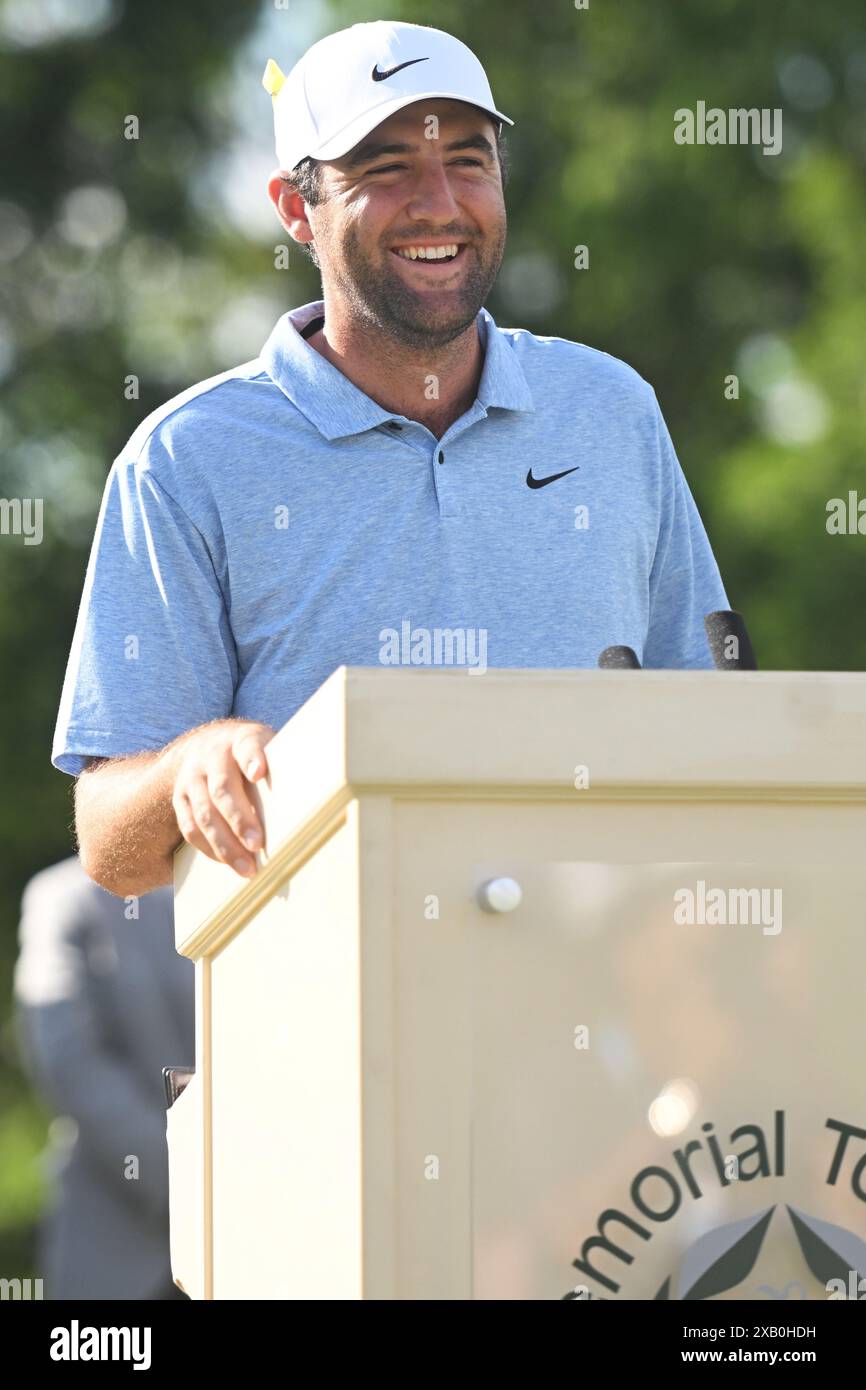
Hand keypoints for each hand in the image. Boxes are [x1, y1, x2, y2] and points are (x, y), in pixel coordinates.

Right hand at [171, 720, 275, 876]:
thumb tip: (320, 791)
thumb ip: (282, 765)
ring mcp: (191, 777)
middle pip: (222, 788)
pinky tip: (227, 862)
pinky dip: (209, 848)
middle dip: (239, 819)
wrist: (207, 745)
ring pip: (203, 813)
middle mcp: (211, 755)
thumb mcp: (268, 747)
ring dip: (224, 844)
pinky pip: (190, 827)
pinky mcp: (179, 798)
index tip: (259, 773)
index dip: (252, 758)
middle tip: (257, 845)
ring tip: (246, 868)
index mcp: (241, 739)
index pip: (247, 746)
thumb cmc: (252, 754)